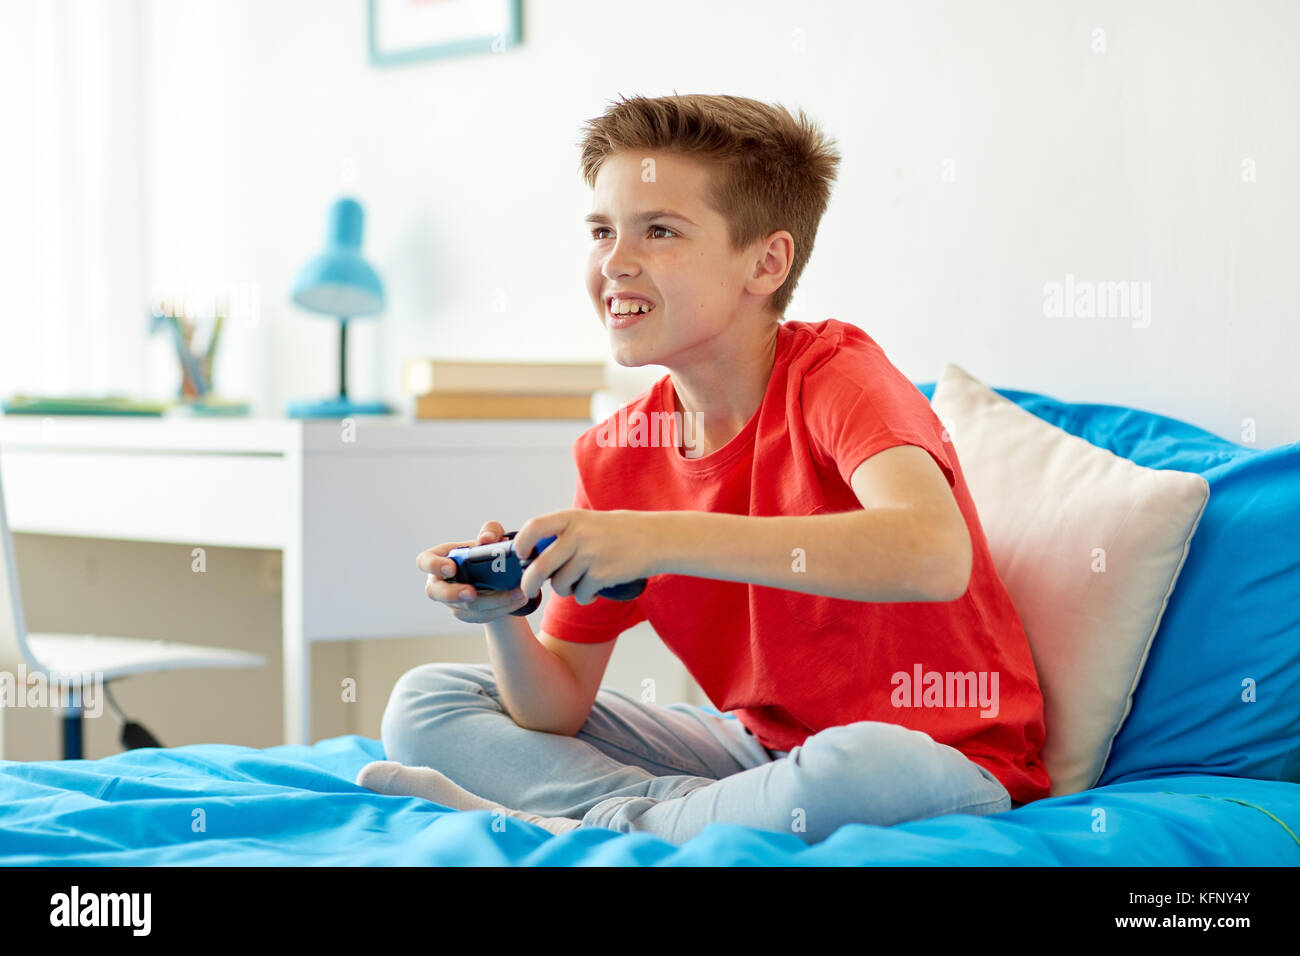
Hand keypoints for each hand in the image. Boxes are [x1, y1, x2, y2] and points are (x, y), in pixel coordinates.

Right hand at [416, 521, 531, 623]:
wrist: (498, 572)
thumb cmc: (487, 550)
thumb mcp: (492, 536)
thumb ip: (491, 531)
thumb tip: (486, 540)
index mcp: (440, 558)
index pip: (424, 561)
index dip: (434, 566)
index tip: (452, 568)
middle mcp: (441, 582)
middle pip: (436, 592)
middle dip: (453, 594)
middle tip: (472, 592)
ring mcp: (453, 601)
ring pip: (465, 607)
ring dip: (491, 602)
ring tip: (516, 594)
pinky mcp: (468, 614)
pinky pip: (481, 615)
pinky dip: (501, 608)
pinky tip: (517, 600)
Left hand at [512, 509, 657, 605]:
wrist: (656, 539)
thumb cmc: (620, 531)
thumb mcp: (589, 521)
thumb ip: (564, 535)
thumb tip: (534, 558)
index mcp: (572, 518)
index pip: (534, 527)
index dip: (521, 543)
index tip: (521, 555)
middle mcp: (578, 535)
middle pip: (540, 566)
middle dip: (529, 583)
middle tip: (527, 589)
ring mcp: (590, 556)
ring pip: (560, 584)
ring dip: (565, 590)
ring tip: (578, 583)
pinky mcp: (602, 575)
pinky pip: (580, 595)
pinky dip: (583, 597)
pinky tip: (593, 590)